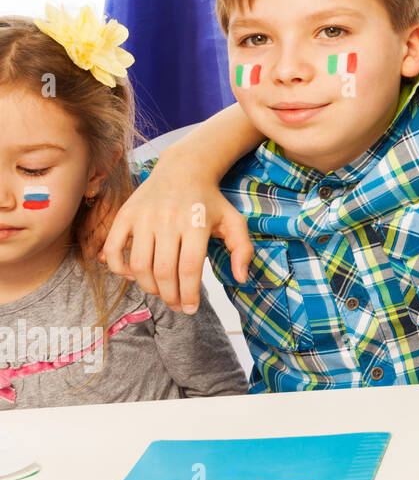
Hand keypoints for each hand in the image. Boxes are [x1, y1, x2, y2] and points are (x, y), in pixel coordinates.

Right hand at [99, 151, 253, 313]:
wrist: (184, 169)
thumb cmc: (210, 202)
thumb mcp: (234, 221)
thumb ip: (242, 249)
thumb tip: (240, 278)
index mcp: (196, 223)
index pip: (189, 268)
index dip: (188, 294)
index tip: (190, 309)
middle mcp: (168, 220)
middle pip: (163, 271)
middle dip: (170, 295)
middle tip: (176, 305)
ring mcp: (144, 217)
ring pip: (139, 265)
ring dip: (148, 287)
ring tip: (161, 292)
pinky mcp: (125, 215)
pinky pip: (114, 249)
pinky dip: (120, 269)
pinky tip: (134, 276)